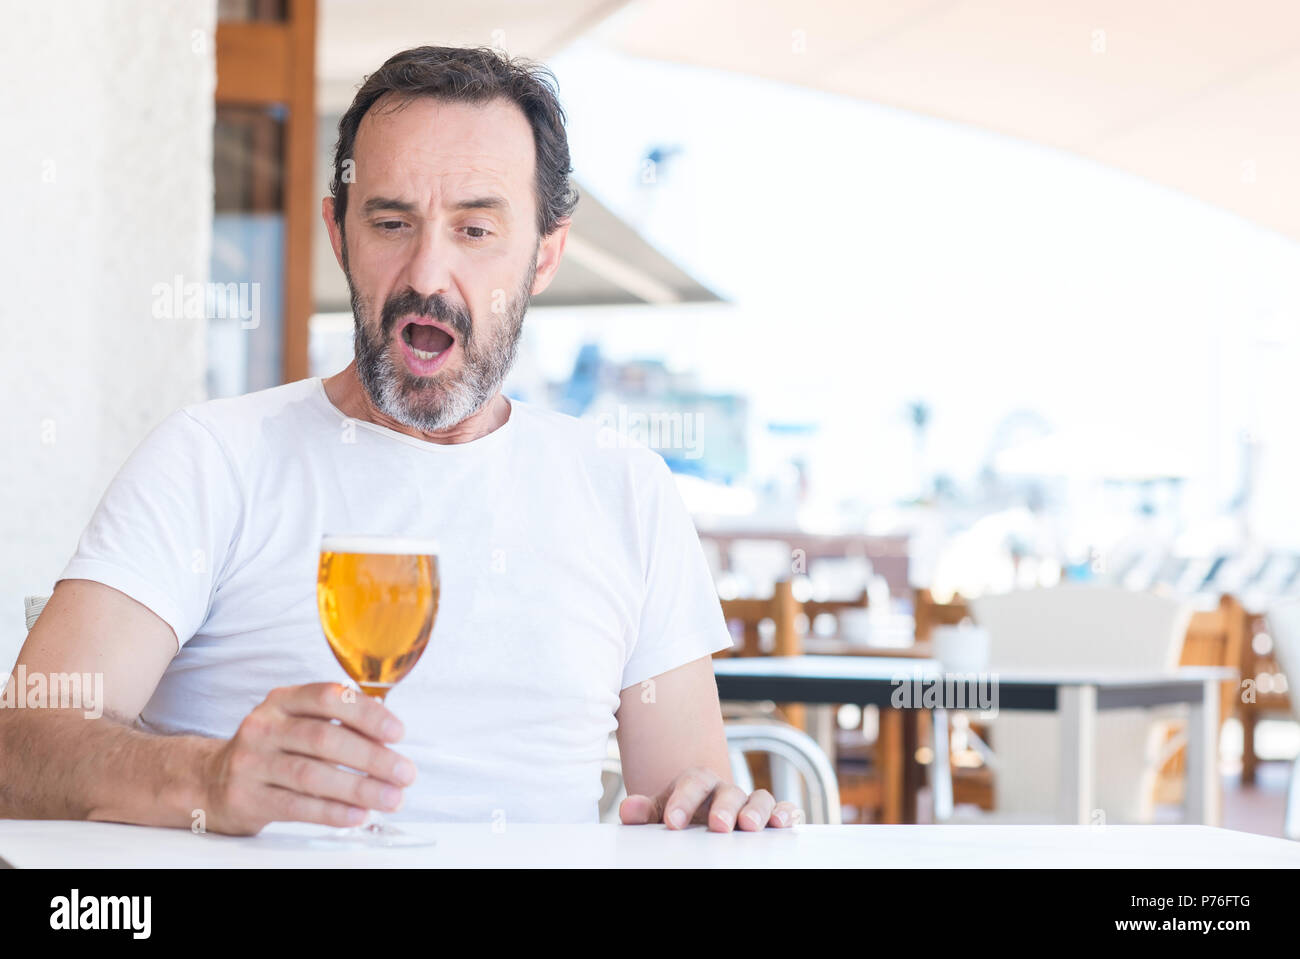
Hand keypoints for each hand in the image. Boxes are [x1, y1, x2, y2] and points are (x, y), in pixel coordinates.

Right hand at [203, 682, 415, 834]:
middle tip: (404, 773)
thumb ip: (338, 724)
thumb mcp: (297, 723)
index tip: (397, 733)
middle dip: (372, 757)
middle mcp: (264, 727)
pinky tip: (358, 815)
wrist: (211, 782)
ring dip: (359, 788)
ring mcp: (252, 763)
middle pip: (325, 739)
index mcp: (283, 700)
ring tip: (391, 798)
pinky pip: (297, 806)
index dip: (367, 714)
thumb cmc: (272, 750)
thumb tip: (390, 740)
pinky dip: (332, 812)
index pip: (329, 697)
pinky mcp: (247, 798)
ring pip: (312, 775)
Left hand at [618, 766, 802, 831]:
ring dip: (757, 811)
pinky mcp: (771, 817)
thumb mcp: (662, 812)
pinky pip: (784, 810)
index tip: (673, 822)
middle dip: (725, 807)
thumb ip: (646, 811)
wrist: (700, 819)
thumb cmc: (682, 814)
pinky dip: (786, 814)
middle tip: (718, 826)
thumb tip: (628, 809)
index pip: (694, 782)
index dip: (684, 799)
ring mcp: (750, 803)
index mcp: (698, 784)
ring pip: (760, 798)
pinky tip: (782, 823)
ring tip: (751, 827)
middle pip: (729, 790)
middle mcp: (726, 791)